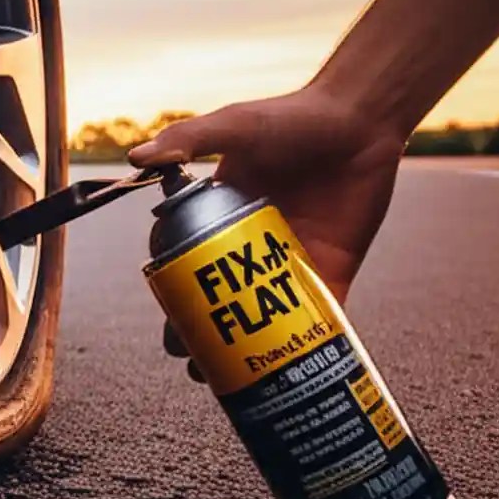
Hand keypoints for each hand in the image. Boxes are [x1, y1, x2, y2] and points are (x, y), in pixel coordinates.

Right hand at [128, 85, 408, 379]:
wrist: (362, 120)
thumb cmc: (294, 116)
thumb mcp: (235, 126)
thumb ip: (189, 139)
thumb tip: (137, 158)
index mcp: (219, 221)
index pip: (188, 271)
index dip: (176, 303)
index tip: (170, 326)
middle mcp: (249, 249)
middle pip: (220, 306)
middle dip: (204, 340)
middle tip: (194, 365)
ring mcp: (289, 265)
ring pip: (263, 323)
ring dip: (247, 355)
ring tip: (232, 382)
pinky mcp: (330, 272)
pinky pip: (315, 319)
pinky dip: (304, 349)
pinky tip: (289, 377)